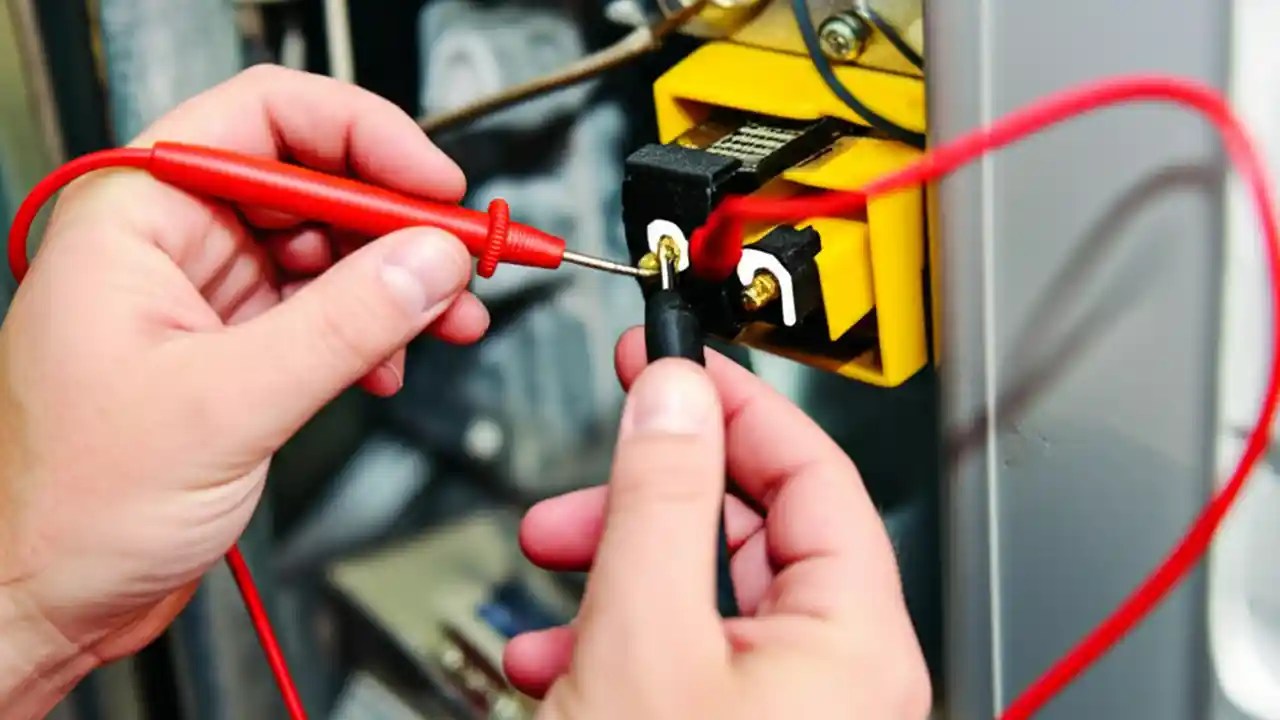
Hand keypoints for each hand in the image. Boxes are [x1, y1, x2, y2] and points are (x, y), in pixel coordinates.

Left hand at [0, 66, 485, 716]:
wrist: (45, 598)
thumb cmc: (69, 507)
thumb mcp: (223, 403)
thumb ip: (341, 325)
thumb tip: (428, 261)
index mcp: (137, 215)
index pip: (267, 117)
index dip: (366, 136)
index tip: (434, 183)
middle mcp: (173, 242)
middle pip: (313, 182)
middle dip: (398, 222)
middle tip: (461, 258)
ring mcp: (207, 296)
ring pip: (330, 250)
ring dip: (398, 282)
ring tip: (449, 316)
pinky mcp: (237, 350)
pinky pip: (327, 312)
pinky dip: (373, 332)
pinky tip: (392, 364)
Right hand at [505, 330, 931, 718]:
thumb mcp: (644, 635)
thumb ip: (661, 501)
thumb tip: (675, 398)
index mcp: (854, 639)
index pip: (812, 468)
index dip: (732, 401)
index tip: (670, 361)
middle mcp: (842, 675)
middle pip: (750, 531)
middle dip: (647, 503)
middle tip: (583, 488)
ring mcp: (795, 711)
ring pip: (706, 597)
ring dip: (618, 575)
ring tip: (553, 579)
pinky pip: (689, 659)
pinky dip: (622, 642)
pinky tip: (557, 654)